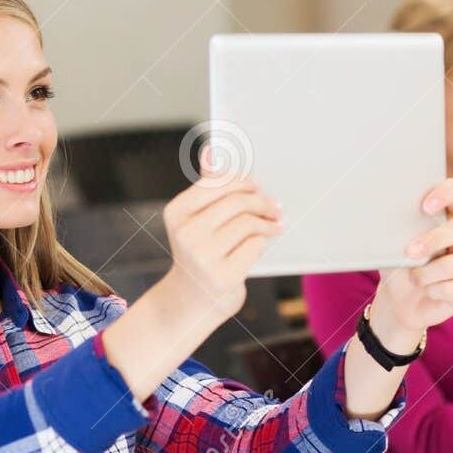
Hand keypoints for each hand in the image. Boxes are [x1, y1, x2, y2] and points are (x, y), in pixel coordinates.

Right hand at [147, 161, 282, 333]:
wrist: (190, 301)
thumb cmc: (199, 252)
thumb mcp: (196, 219)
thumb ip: (207, 187)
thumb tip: (210, 152)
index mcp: (176, 213)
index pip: (217, 183)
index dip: (243, 182)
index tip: (257, 187)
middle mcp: (185, 234)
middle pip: (236, 202)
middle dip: (261, 202)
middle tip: (275, 207)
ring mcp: (203, 258)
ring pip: (248, 224)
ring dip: (267, 223)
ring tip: (275, 224)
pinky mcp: (222, 277)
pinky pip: (254, 246)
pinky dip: (262, 243)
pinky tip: (263, 243)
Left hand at [366, 178, 452, 354]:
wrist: (398, 302)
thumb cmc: (397, 267)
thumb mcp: (389, 246)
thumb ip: (389, 230)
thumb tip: (372, 217)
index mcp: (446, 217)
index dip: (448, 193)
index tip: (425, 207)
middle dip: (435, 240)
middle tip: (411, 252)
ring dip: (431, 272)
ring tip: (413, 278)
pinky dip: (439, 291)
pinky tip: (428, 292)